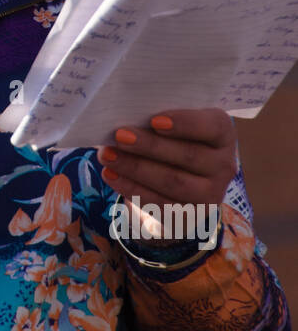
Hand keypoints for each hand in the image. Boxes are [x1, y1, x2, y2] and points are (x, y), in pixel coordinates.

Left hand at [96, 109, 235, 244]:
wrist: (182, 182)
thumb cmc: (173, 139)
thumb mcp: (175, 126)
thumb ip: (159, 120)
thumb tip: (123, 116)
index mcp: (222, 133)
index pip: (212, 126)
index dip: (185, 123)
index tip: (155, 120)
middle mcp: (224, 164)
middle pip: (187, 155)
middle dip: (149, 146)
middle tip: (119, 136)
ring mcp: (211, 193)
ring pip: (172, 181)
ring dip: (136, 168)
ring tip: (107, 155)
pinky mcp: (190, 214)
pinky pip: (159, 203)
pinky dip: (132, 188)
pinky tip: (111, 175)